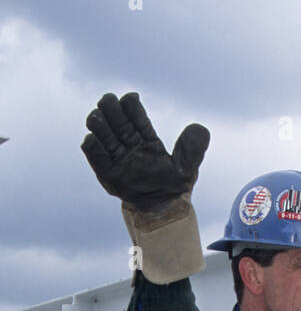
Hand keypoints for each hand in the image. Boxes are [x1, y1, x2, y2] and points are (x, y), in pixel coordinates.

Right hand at [81, 92, 209, 210]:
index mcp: (147, 138)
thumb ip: (193, 149)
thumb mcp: (187, 169)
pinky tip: (97, 141)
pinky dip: (92, 142)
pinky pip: (91, 150)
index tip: (131, 99)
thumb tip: (199, 127)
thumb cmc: (173, 188)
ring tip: (100, 121)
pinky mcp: (105, 170)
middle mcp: (129, 143)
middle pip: (113, 114)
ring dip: (98, 120)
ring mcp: (115, 155)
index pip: (134, 112)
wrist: (159, 211)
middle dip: (109, 105)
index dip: (130, 103)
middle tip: (108, 103)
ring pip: (99, 127)